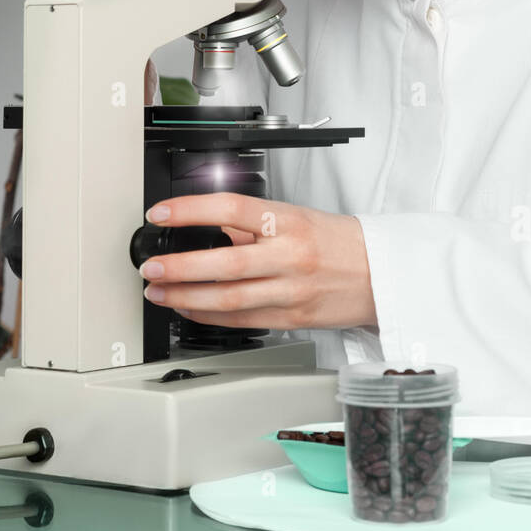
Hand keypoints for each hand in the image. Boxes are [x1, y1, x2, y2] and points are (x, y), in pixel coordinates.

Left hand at [137, 192, 377, 330]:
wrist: (381, 274)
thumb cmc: (338, 242)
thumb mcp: (297, 217)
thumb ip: (253, 223)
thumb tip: (208, 227)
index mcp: (289, 221)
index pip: (231, 209)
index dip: (190, 210)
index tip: (160, 214)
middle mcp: (290, 256)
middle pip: (225, 262)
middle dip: (180, 267)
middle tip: (150, 267)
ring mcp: (291, 292)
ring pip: (230, 299)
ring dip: (186, 298)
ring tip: (159, 292)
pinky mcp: (292, 320)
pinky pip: (243, 320)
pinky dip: (209, 316)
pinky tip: (188, 309)